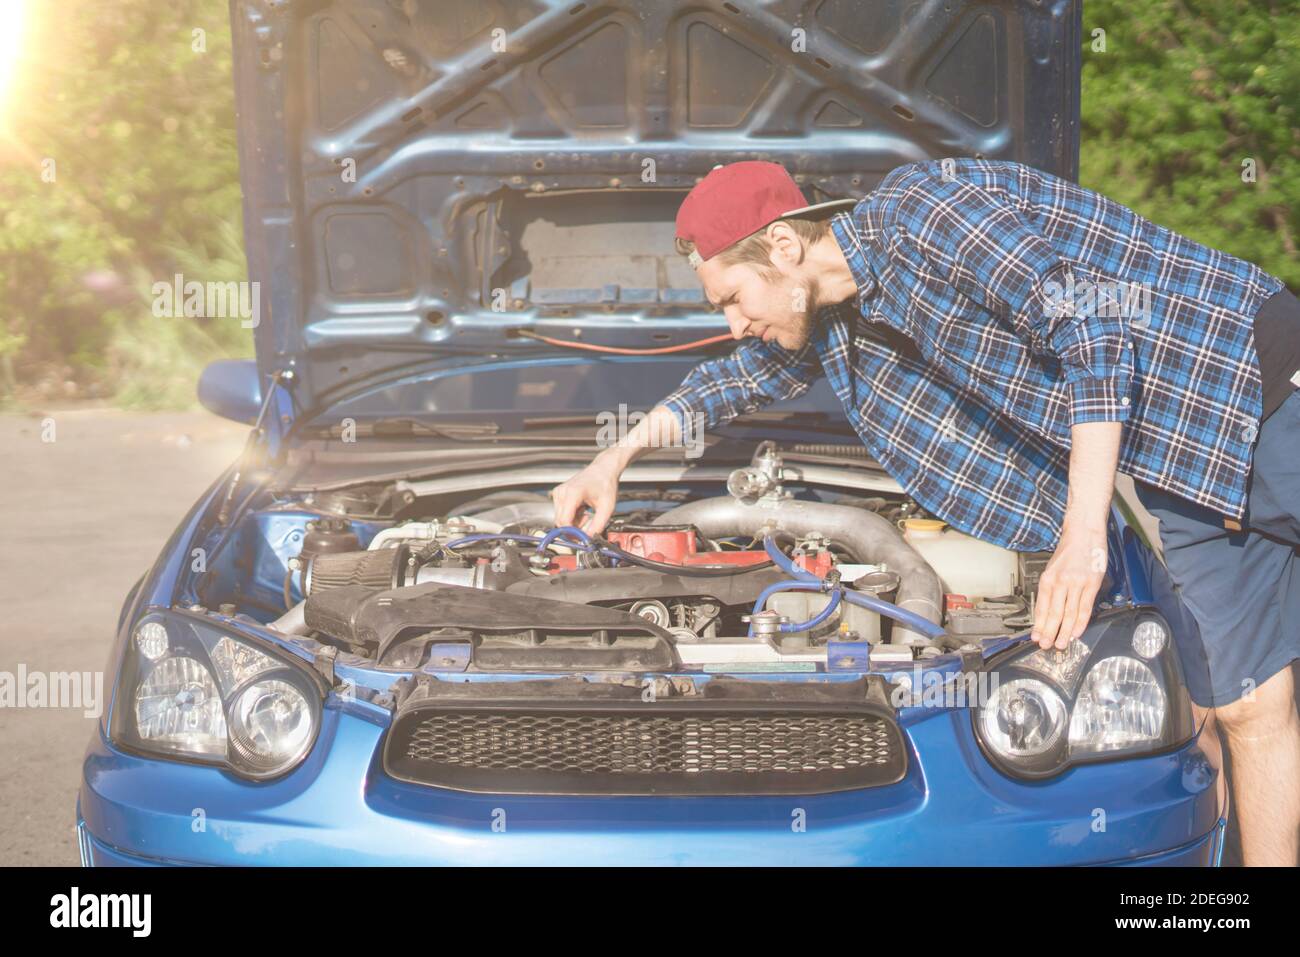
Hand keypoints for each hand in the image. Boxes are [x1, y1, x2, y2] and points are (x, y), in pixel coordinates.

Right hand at [549, 452, 621, 534]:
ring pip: (560, 519)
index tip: (582, 538)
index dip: (572, 533)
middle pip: (561, 522)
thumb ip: (598, 525)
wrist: (603, 470)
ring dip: (573, 523)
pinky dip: (571, 517)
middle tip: (588, 527)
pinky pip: (561, 513)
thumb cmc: (605, 484)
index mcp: (573, 493)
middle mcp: (562, 492)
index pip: (564, 521)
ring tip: (587, 515)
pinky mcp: (558, 494)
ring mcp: (558, 493)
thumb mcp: (607, 508)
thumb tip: (589, 539)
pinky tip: (582, 511)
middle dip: (573, 529)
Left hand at [1031, 521, 1107, 649]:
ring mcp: (1076, 583)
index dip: (1039, 624)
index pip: (1042, 607)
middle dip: (1049, 632)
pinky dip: (1081, 622)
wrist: (1084, 533)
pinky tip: (1077, 632)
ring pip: (1069, 613)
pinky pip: (1085, 607)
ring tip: (1061, 644)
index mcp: (1047, 578)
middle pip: (1054, 613)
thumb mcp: (1053, 568)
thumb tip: (1049, 610)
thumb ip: (1051, 588)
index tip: (1036, 637)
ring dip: (1065, 631)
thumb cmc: (1069, 551)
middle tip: (1046, 646)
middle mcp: (1060, 581)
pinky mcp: (1091, 583)